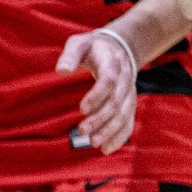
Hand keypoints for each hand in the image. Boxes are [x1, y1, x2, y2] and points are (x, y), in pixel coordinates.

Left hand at [56, 30, 137, 153]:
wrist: (119, 47)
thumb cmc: (92, 47)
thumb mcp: (78, 43)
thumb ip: (69, 55)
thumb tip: (62, 72)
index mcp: (112, 62)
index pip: (108, 80)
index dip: (97, 96)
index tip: (82, 109)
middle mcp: (125, 78)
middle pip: (117, 102)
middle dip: (101, 118)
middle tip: (82, 131)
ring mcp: (130, 92)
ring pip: (125, 115)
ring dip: (110, 130)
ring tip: (94, 143)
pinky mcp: (130, 103)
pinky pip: (129, 122)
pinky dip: (120, 136)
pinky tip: (107, 148)